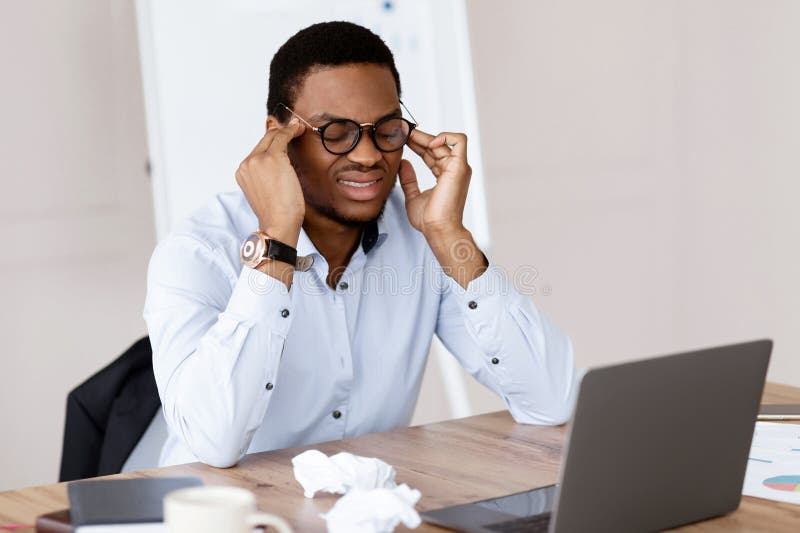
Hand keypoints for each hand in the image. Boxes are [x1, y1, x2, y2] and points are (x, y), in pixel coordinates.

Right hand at [235, 119, 305, 245]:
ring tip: (298, 129)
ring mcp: (257, 160)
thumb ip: (267, 174)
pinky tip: (299, 130)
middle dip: (280, 133)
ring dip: (286, 132)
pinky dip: (291, 132)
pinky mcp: (272, 158)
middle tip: (294, 128)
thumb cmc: (278, 214)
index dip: (272, 140)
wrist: (278, 224)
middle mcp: (247, 164)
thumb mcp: (267, 191)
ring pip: (273, 137)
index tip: (285, 136)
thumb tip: (281, 161)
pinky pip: (282, 138)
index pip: (258, 149)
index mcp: (243, 172)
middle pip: (264, 140)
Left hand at [399, 129, 471, 236]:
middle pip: (436, 145)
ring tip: (409, 135)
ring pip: (444, 141)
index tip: (403, 140)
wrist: (437, 229)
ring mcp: (458, 167)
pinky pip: (459, 141)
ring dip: (426, 136)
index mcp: (444, 176)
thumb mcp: (412, 196)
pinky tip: (429, 142)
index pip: (431, 154)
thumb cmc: (429, 220)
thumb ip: (409, 180)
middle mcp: (453, 170)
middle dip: (419, 137)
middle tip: (402, 133)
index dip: (418, 145)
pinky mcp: (459, 167)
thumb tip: (404, 163)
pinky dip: (446, 136)